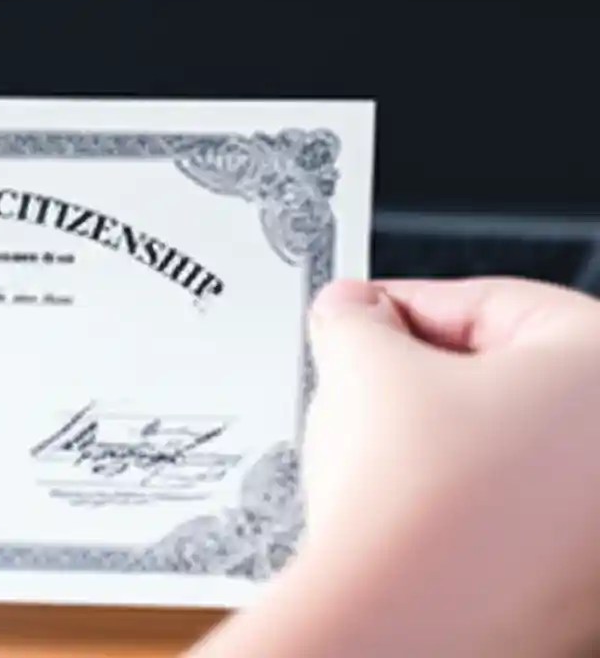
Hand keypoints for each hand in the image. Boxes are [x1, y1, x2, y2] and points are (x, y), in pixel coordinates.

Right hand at [192, 277, 599, 656]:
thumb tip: (352, 315)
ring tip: (379, 453)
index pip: (492, 303)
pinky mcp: (578, 591)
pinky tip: (407, 511)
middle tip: (363, 382)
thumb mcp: (361, 367)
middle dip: (427, 375)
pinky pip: (514, 520)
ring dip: (446, 440)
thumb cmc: (413, 504)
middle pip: (511, 379)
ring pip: (513, 451)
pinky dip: (466, 505)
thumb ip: (354, 319)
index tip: (359, 317)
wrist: (402, 629)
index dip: (405, 305)